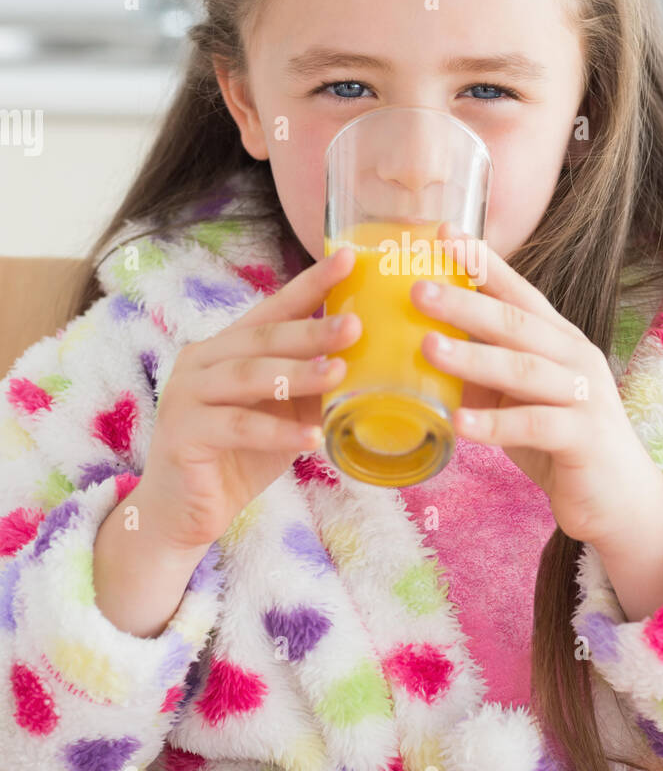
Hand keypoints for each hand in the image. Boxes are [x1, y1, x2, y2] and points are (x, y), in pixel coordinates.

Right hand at [136, 246, 360, 551]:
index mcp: (227, 346)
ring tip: (339, 373)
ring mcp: (186, 394)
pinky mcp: (182, 432)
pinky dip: (278, 432)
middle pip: (264, 338)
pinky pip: (238, 427)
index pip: (274, 308)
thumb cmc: (238, 456)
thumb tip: (372, 362)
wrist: (182, 512)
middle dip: (312, 329)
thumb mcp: (283, 415)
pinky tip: (314, 438)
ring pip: (250, 376)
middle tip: (356, 325)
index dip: (311, 283)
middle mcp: (202, 360)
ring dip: (297, 374)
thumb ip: (311, 388)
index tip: (350, 258)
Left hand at [410, 221, 662, 555]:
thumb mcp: (519, 398)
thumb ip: (486, 372)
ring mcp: (585, 396)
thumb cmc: (562, 442)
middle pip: (517, 323)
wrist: (621, 500)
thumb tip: (425, 346)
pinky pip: (535, 425)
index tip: (443, 233)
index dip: (483, 262)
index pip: (518, 292)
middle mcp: (575, 358)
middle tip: (418, 288)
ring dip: (474, 356)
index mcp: (559, 340)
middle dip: (467, 302)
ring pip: (525, 369)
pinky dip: (496, 423)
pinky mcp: (585, 438)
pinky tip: (460, 424)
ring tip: (427, 346)